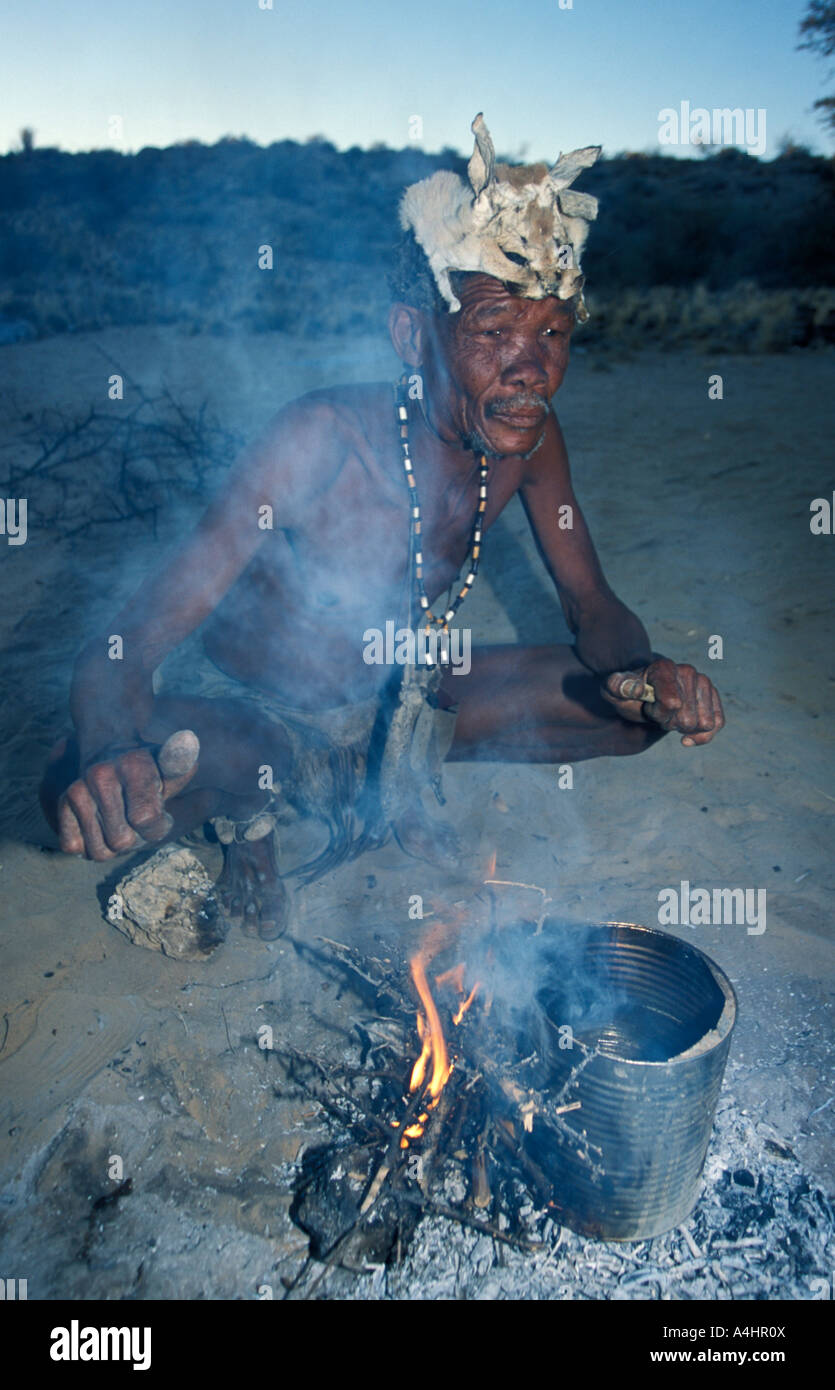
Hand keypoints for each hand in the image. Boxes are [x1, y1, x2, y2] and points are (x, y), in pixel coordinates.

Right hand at [58, 730, 199, 860]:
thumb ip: (180, 765)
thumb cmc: (149, 775)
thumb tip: (188, 739)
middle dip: (137, 838)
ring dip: (112, 846)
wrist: (108, 758)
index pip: (145, 818)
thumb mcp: (170, 772)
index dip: (158, 826)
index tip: (163, 815)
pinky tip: (98, 826)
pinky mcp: (62, 804)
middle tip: (138, 818)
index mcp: (134, 764)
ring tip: (120, 821)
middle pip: (123, 842)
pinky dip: (88, 845)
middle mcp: (101, 774)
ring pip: (99, 851)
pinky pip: (74, 847)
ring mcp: (77, 789)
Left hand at [602, 660, 723, 745]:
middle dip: (670, 723)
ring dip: (685, 728)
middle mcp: (687, 671)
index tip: (648, 707)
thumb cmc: (628, 694)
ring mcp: (703, 683)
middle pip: (687, 718)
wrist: (643, 697)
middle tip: (658, 713)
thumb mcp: (614, 690)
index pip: (671, 703)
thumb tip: (637, 689)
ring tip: (671, 717)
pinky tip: (688, 738)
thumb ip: (617, 686)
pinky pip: (717, 724)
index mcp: (663, 667)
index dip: (658, 714)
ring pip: (704, 723)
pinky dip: (703, 736)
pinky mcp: (713, 697)